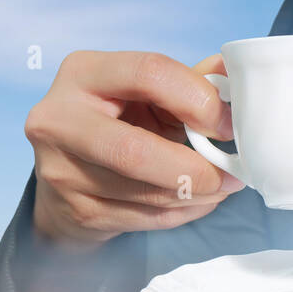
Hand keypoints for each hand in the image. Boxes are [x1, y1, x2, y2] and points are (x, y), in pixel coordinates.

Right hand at [24, 51, 243, 245]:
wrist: (67, 174)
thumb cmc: (117, 122)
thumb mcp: (145, 94)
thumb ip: (186, 82)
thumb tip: (232, 72)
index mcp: (82, 73)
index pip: (148, 72)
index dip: (197, 99)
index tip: (227, 124)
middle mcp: (60, 120)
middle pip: (135, 150)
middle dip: (193, 168)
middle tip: (231, 175)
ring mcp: (63, 171)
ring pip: (145, 192)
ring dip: (197, 194)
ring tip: (221, 187)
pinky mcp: (78, 211)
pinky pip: (145, 218)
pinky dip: (183, 212)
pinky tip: (198, 201)